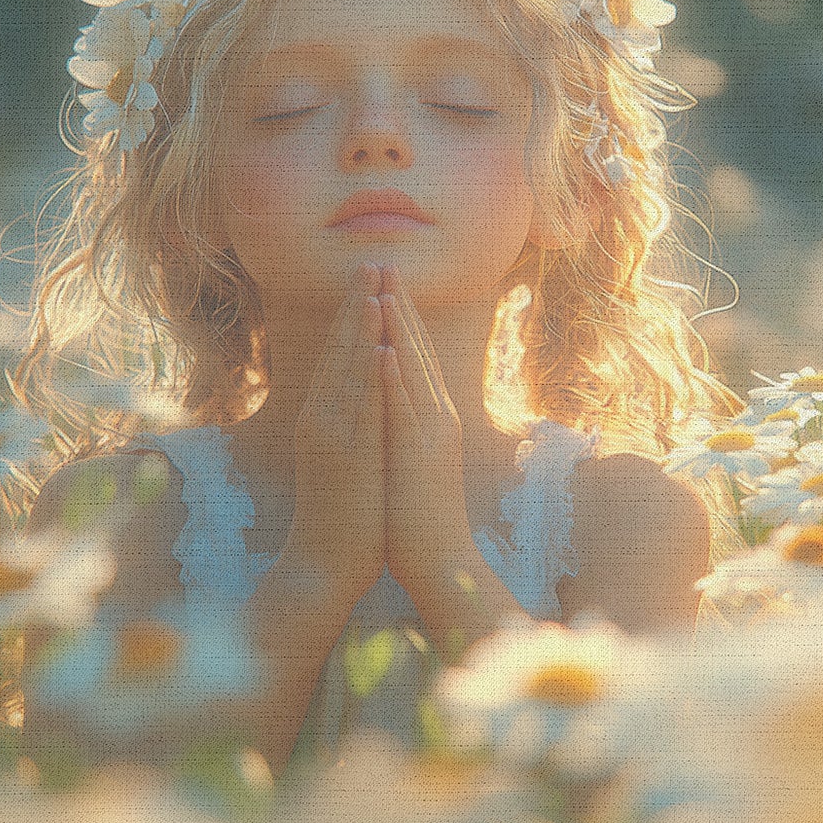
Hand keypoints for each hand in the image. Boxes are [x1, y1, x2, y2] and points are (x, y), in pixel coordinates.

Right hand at [283, 263, 385, 595]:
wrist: (326, 562)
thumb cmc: (343, 511)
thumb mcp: (344, 453)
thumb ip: (349, 417)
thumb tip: (364, 387)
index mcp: (323, 415)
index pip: (339, 353)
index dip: (354, 312)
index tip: (370, 276)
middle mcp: (322, 417)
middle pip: (339, 351)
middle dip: (356, 305)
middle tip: (371, 262)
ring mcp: (332, 436)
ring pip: (347, 372)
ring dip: (361, 329)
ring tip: (374, 290)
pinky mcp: (347, 458)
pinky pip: (360, 408)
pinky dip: (369, 375)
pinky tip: (379, 347)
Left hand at [378, 265, 478, 594]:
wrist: (438, 561)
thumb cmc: (418, 514)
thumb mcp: (412, 457)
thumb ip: (408, 423)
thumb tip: (395, 398)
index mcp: (433, 414)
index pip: (416, 353)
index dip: (401, 314)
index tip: (384, 278)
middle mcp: (437, 415)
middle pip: (418, 349)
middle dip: (400, 304)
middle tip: (385, 261)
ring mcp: (430, 433)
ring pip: (414, 370)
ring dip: (399, 327)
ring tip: (385, 288)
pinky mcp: (418, 455)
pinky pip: (405, 409)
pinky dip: (396, 376)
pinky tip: (385, 348)